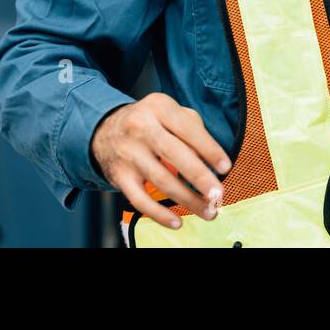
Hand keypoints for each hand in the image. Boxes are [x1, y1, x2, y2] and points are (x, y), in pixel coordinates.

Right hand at [91, 92, 231, 229]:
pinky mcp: (119, 176)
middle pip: (174, 154)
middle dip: (199, 176)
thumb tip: (212, 158)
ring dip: (187, 200)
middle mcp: (141, 127)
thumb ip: (192, 128)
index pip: (187, 128)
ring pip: (160, 180)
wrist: (104, 129)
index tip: (225, 166)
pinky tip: (176, 222)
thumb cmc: (150, 122)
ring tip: (208, 211)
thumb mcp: (169, 111)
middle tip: (218, 193)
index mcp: (159, 107)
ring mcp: (128, 152)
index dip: (208, 148)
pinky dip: (159, 214)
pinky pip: (139, 200)